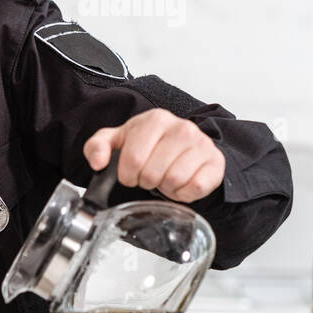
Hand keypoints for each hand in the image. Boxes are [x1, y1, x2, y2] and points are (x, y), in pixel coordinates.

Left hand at [83, 108, 225, 203]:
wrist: (186, 147)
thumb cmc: (150, 144)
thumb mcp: (119, 140)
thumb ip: (98, 146)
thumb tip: (97, 162)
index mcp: (156, 119)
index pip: (133, 157)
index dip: (127, 174)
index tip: (131, 174)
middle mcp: (181, 128)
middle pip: (152, 172)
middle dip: (146, 181)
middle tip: (150, 176)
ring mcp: (201, 144)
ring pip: (174, 180)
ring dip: (166, 187)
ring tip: (165, 178)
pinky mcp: (215, 162)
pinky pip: (195, 188)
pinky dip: (184, 193)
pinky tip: (181, 183)